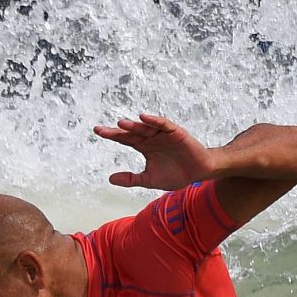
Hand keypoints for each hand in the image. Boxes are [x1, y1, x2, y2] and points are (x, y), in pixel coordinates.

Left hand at [93, 113, 216, 191]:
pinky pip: (163, 124)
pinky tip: (144, 117)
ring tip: (120, 123)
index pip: (125, 139)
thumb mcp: (149, 179)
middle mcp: (151, 138)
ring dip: (134, 125)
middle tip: (101, 130)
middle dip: (117, 131)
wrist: (198, 172)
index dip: (112, 135)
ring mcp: (163, 134)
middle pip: (131, 132)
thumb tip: (110, 178)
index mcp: (144, 147)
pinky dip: (154, 121)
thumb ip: (131, 179)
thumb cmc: (175, 174)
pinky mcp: (176, 133)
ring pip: (145, 127)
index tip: (98, 131)